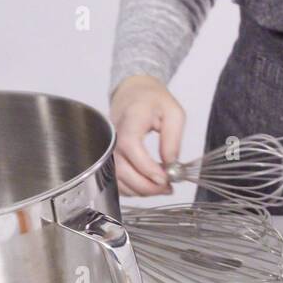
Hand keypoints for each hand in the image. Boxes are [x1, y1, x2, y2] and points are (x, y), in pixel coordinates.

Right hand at [110, 75, 185, 195]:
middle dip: (145, 185)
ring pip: (115, 176)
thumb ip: (173, 140)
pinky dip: (131, 188)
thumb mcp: (174, 114)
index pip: (129, 144)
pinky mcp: (108, 154)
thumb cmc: (153, 100)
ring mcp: (108, 145)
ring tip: (161, 188)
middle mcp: (114, 133)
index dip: (145, 166)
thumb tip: (171, 165)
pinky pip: (115, 177)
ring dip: (139, 190)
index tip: (163, 178)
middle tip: (166, 188)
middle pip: (120, 166)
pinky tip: (148, 185)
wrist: (133, 92)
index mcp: (131, 117)